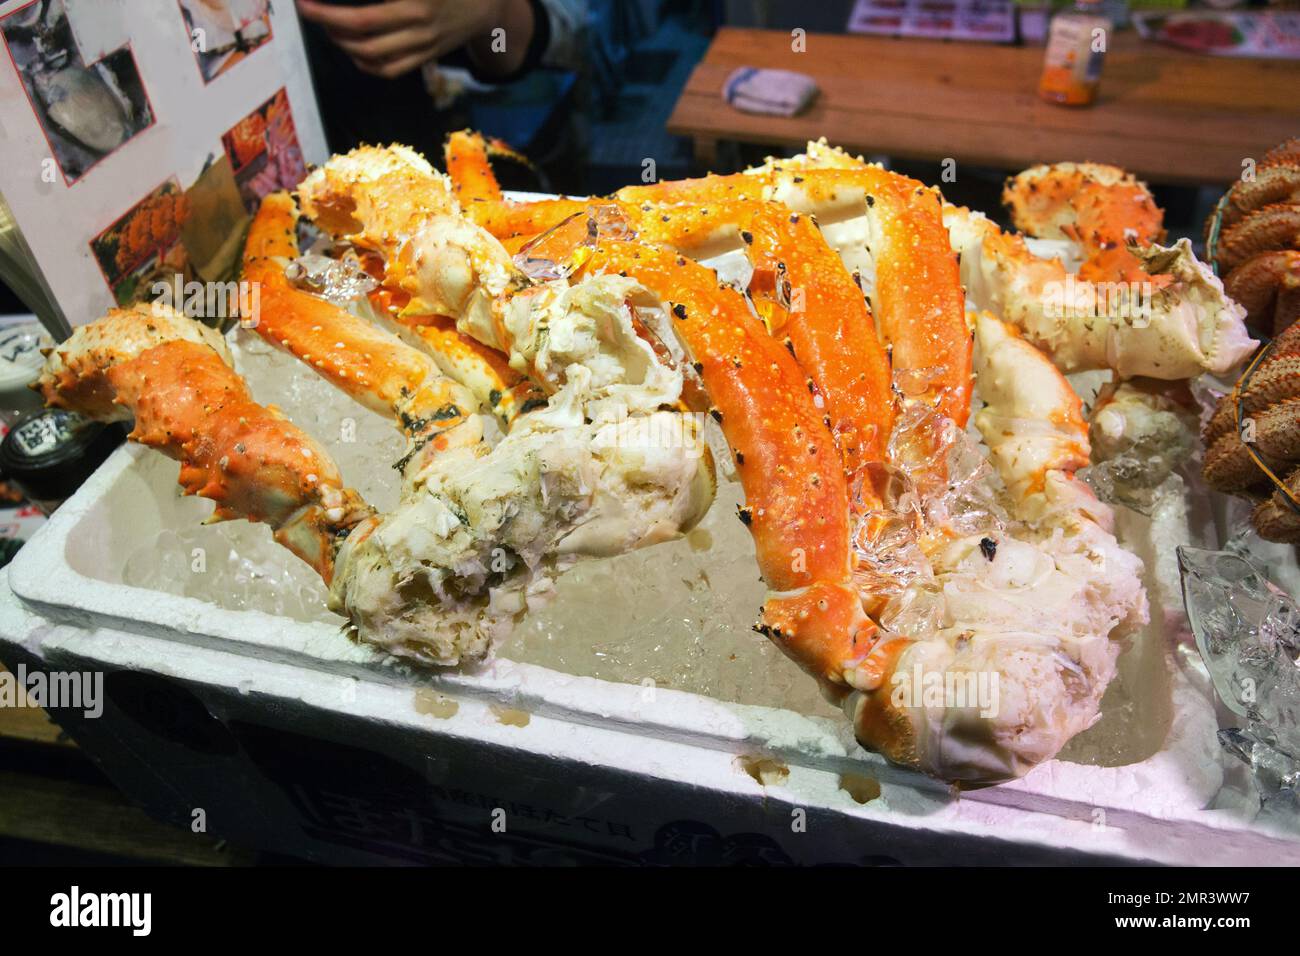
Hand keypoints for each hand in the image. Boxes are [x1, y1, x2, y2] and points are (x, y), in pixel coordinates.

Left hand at [296, 0, 532, 79]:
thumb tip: (367, 1)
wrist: (489, 5)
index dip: (332, 12)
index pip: (366, 15)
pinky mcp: (425, 57)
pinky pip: (389, 70)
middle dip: (328, 22)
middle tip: (308, 10)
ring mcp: (424, 44)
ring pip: (372, 55)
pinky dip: (365, 63)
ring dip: (343, 43)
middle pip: (363, 31)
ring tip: (329, 27)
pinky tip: (353, 49)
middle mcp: (420, 23)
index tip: (306, 3)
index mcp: (418, 1)